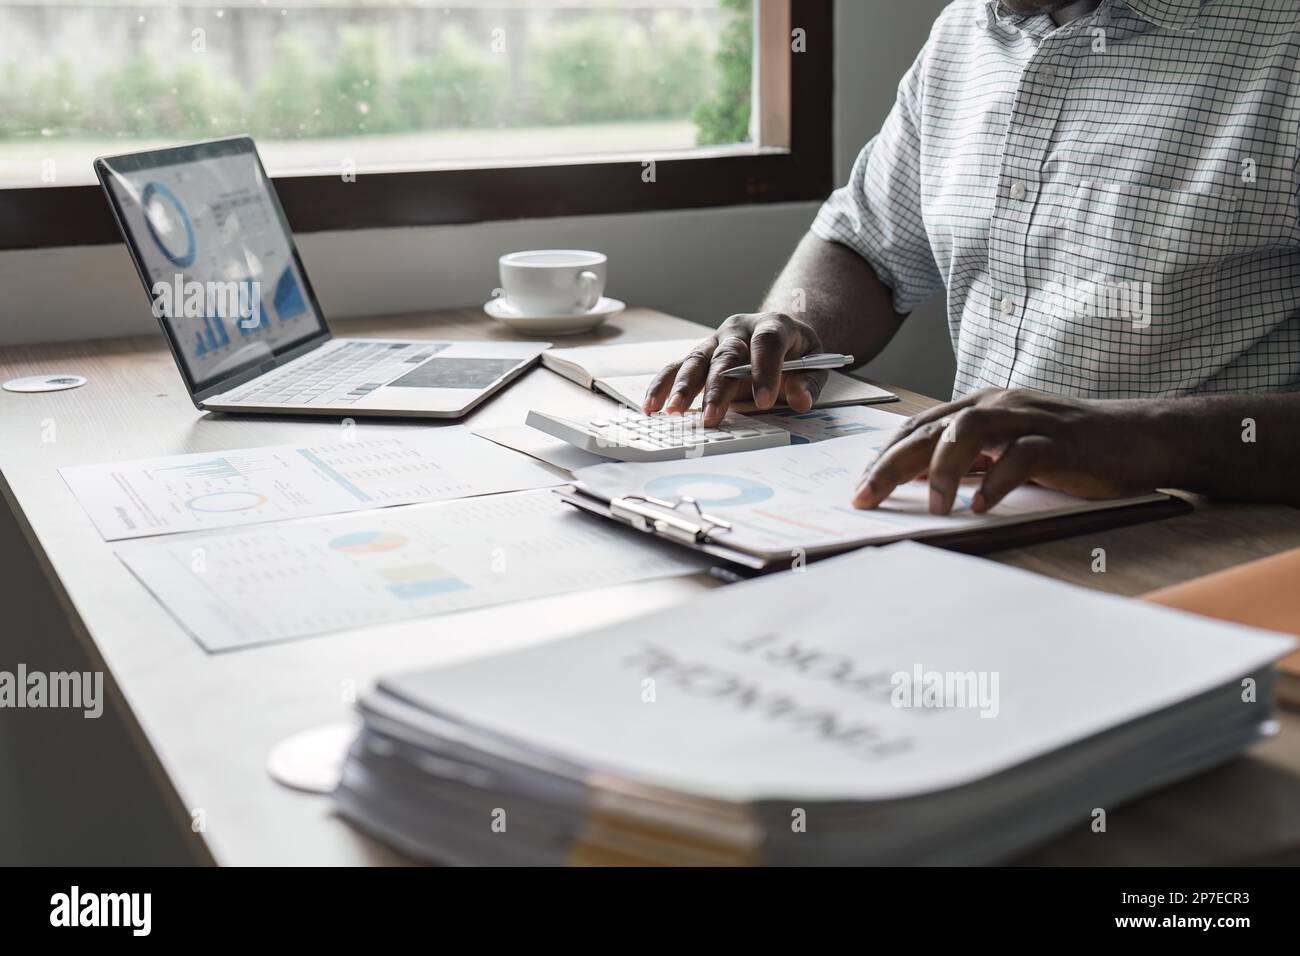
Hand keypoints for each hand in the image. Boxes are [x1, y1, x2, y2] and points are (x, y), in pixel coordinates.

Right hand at [642, 312, 830, 426]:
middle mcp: (739, 330)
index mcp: (772, 325)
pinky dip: (662, 387)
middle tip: (712, 416)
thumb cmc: (796, 352)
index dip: (765, 370)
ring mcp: (715, 341)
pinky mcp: (699, 355)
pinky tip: (652, 406)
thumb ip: (808, 382)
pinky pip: (676, 368)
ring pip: (696, 360)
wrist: (778, 333)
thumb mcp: (814, 363)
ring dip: (683, 387)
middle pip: (725, 355)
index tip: (764, 400)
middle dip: (717, 387)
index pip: (767, 343)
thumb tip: (799, 399)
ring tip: (674, 411)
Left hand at [853, 388, 1168, 513]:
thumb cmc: (1070, 447)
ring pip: (968, 431)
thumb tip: (921, 483)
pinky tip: (981, 507)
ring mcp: (1028, 420)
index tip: (859, 487)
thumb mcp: (1008, 449)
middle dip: (891, 465)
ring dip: (943, 470)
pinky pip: (1021, 457)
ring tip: (931, 506)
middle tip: (865, 497)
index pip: (918, 427)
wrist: (1139, 437)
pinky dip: (997, 483)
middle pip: (930, 429)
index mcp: (980, 405)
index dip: (883, 456)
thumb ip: (970, 459)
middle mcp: (998, 405)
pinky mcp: (1060, 441)